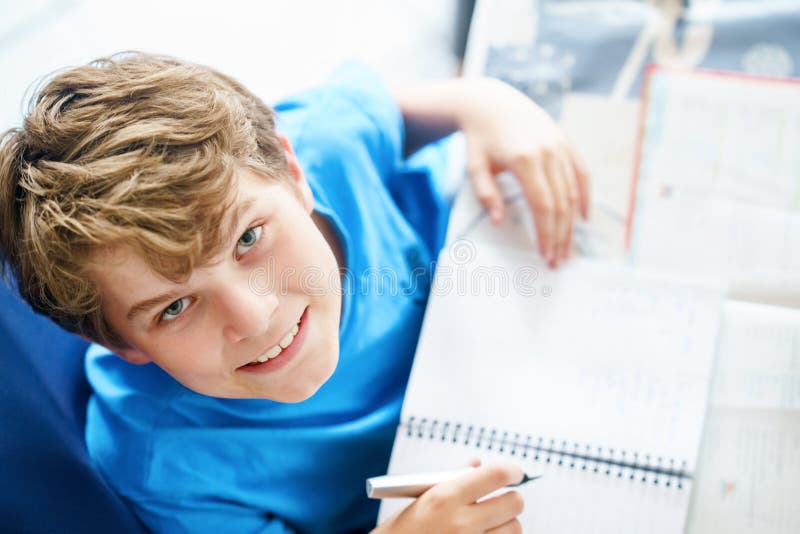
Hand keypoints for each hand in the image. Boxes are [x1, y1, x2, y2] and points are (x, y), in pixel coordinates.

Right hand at [372, 461, 524, 533]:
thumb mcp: (420, 499)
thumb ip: (453, 479)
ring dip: (506, 524)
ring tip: (489, 523)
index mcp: (445, 497)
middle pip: (514, 503)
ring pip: (515, 528)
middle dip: (510, 498)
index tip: (515, 473)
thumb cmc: (402, 530)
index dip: (513, 470)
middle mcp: (461, 522)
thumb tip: (479, 464)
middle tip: (501, 499)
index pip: (497, 475)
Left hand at [459, 79, 589, 267]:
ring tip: (567, 247)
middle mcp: (547, 152)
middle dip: (560, 235)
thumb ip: (485, 195)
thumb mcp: (474, 166)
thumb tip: (498, 222)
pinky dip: (585, 196)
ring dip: (572, 223)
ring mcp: (560, 146)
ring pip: (573, 192)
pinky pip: (581, 173)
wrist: (491, 103)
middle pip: (561, 203)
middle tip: (557, 260)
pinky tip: (583, 219)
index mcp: (524, 159)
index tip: (545, 254)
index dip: (546, 232)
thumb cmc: (480, 139)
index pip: (542, 205)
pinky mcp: (566, 142)